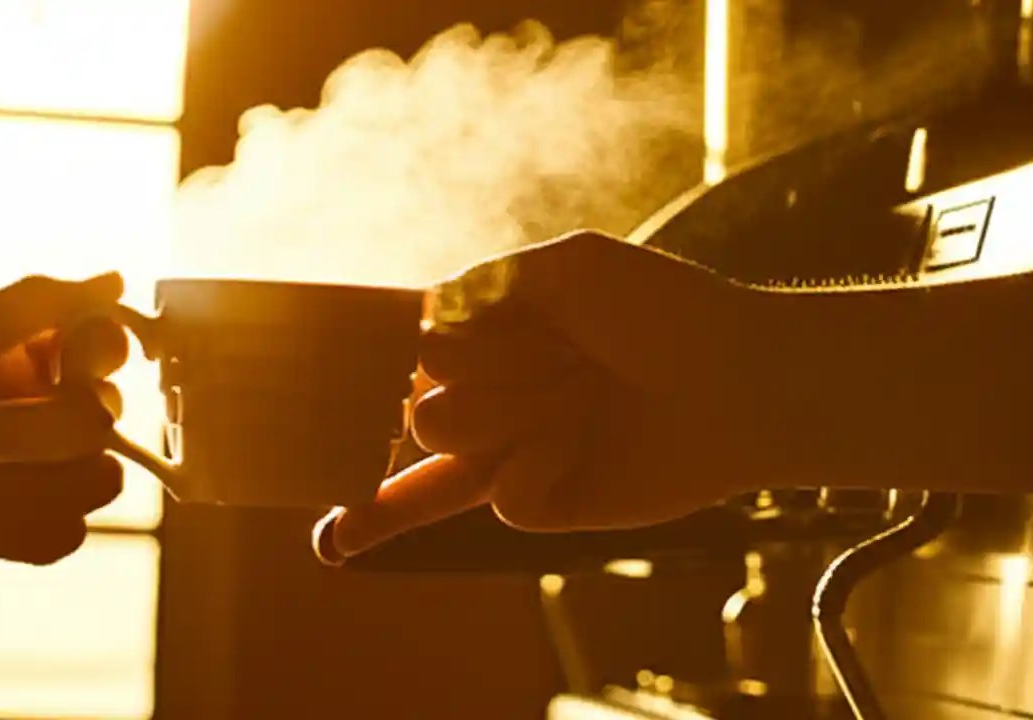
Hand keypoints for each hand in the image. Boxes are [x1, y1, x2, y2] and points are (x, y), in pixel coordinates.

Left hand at [0, 273, 128, 586]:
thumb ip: (30, 305)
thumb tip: (114, 282)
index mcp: (21, 358)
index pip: (102, 346)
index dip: (99, 357)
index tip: (73, 369)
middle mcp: (36, 412)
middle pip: (105, 417)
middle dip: (48, 431)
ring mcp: (34, 473)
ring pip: (99, 478)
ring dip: (40, 484)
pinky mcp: (23, 530)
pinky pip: (70, 532)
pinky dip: (30, 531)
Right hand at [320, 231, 763, 558]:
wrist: (739, 381)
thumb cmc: (658, 312)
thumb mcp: (566, 268)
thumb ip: (480, 287)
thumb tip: (419, 336)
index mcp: (490, 338)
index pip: (398, 356)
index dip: (346, 376)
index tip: (293, 391)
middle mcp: (490, 395)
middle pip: (412, 397)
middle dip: (482, 368)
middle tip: (560, 357)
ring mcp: (508, 451)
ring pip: (442, 438)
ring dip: (509, 405)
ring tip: (575, 391)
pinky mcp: (537, 504)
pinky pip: (501, 493)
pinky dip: (542, 465)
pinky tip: (586, 442)